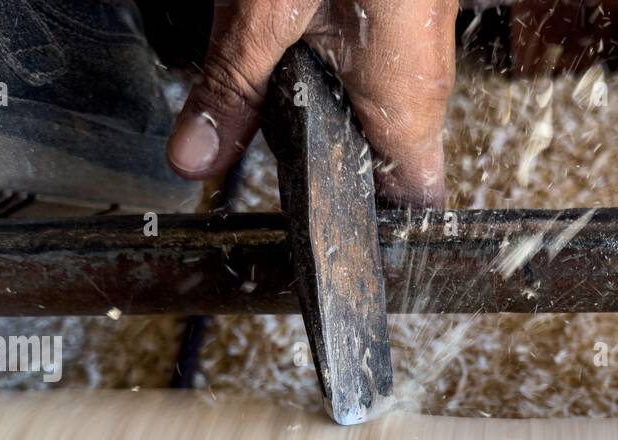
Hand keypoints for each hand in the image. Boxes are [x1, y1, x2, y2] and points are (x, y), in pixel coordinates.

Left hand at [167, 0, 456, 206]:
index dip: (374, 228)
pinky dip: (333, 66)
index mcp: (405, 101)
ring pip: (377, 105)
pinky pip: (374, 62)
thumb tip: (194, 158)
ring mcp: (420, 43)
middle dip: (331, 161)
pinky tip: (294, 42)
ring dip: (328, 109)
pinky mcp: (403, 12)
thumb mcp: (265, 13)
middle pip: (387, 156)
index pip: (416, 202)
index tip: (328, 239)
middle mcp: (423, 82)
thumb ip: (232, 89)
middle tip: (280, 160)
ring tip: (281, 93)